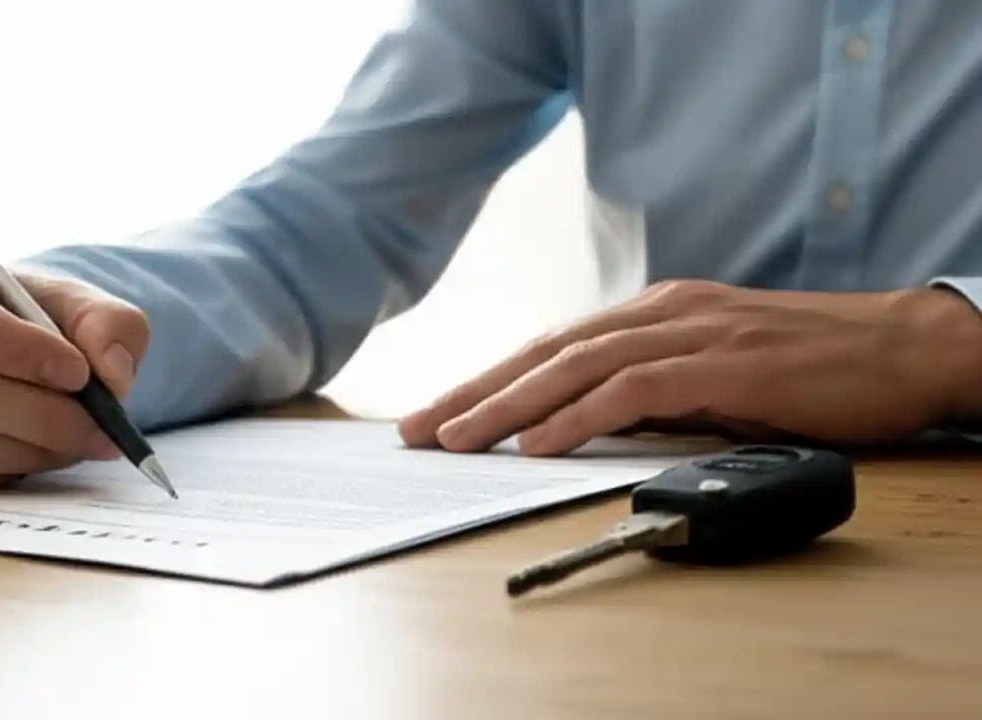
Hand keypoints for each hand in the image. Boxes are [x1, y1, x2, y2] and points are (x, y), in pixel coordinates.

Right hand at [0, 241, 149, 490]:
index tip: (76, 372)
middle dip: (37, 413)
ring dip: (24, 449)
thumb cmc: (29, 316)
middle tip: (99, 426)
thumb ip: (109, 323)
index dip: (12, 347)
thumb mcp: (77, 303)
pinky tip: (36, 453)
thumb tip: (111, 373)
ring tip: (77, 442)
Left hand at [399, 280, 981, 454]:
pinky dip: (579, 414)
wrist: (900, 347)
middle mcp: (660, 313)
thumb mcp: (712, 371)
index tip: (438, 412)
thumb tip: (587, 423)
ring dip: (508, 405)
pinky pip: (634, 389)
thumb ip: (651, 388)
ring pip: (575, 367)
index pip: (551, 346)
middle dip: (474, 392)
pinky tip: (538, 441)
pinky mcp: (723, 363)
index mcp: (653, 313)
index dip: (488, 380)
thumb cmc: (805, 366)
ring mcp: (691, 332)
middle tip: (417, 429)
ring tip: (456, 438)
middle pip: (545, 351)